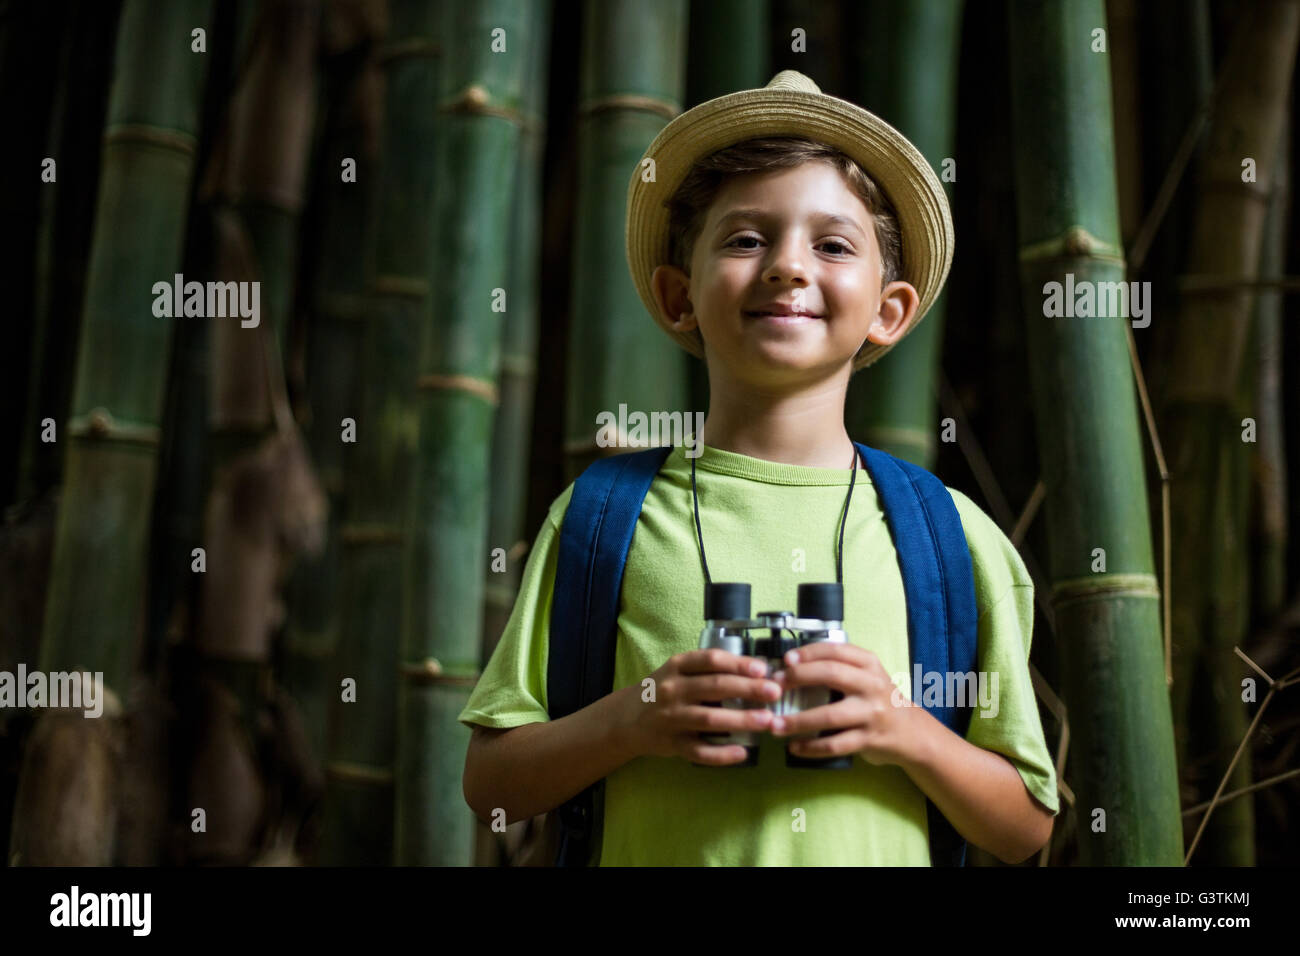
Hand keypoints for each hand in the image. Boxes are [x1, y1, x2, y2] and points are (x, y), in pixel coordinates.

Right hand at [617, 649, 782, 764]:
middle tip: (775, 693)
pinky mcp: (672, 744)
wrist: (627, 719)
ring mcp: (671, 718)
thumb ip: (708, 669)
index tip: (763, 669)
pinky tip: (743, 753)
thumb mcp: (678, 671)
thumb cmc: (663, 691)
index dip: (738, 663)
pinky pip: (699, 751)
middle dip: (748, 689)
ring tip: (767, 721)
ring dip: (741, 719)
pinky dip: (722, 754)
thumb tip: (756, 671)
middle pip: (715, 687)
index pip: (710, 660)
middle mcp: (672, 690)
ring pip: (709, 719)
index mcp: (676, 667)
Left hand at [768, 643, 919, 765]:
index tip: (786, 660)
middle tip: (775, 686)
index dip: (808, 653)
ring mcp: (872, 713)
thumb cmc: (877, 699)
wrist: (910, 731)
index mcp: (869, 664)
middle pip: (831, 674)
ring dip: (798, 720)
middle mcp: (872, 685)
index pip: (835, 650)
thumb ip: (839, 666)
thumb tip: (791, 665)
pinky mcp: (869, 739)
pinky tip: (794, 747)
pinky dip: (811, 747)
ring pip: (830, 715)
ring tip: (774, 725)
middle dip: (799, 677)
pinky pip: (835, 744)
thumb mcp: (867, 675)